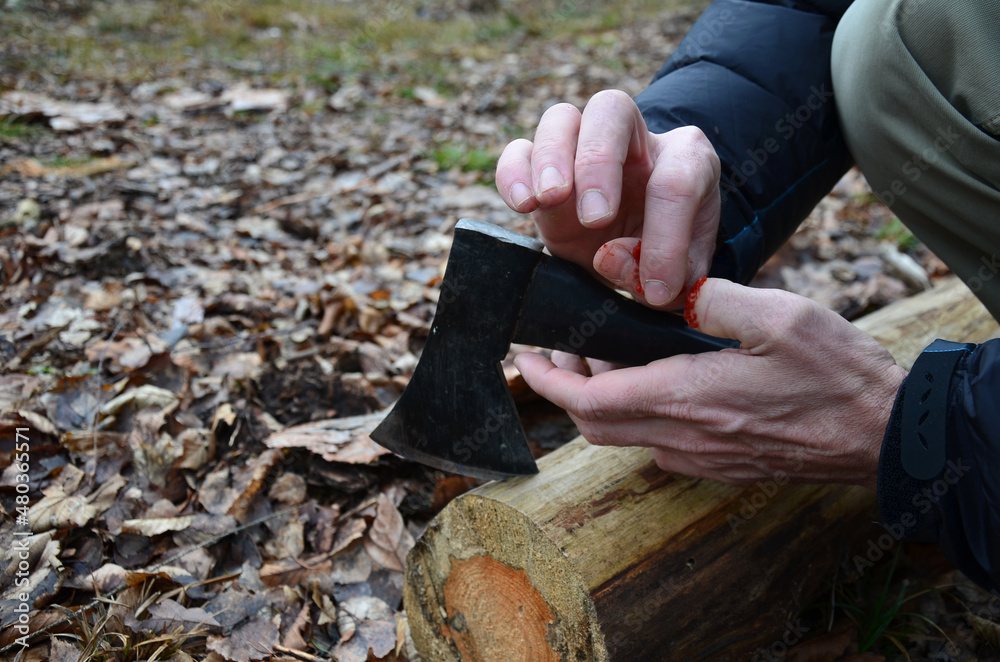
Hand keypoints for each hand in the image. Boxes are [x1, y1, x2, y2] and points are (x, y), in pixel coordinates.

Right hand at [496, 90, 721, 308]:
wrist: (640, 258)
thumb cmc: (671, 259)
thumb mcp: (686, 275)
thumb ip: (669, 272)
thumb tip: (609, 256)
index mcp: (686, 159)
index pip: (677, 181)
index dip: (666, 237)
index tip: (655, 287)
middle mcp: (633, 140)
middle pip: (612, 111)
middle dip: (599, 162)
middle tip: (594, 218)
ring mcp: (581, 150)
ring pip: (560, 118)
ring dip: (550, 158)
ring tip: (548, 200)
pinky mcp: (542, 173)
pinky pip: (518, 151)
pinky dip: (513, 173)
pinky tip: (522, 203)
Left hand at [512, 279, 907, 489]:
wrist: (887, 436)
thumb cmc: (838, 376)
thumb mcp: (778, 316)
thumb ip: (709, 296)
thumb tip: (658, 281)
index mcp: (686, 398)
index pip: (588, 399)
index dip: (547, 379)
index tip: (524, 358)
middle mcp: (683, 438)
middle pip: (595, 422)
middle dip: (567, 387)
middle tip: (563, 347)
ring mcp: (701, 458)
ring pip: (623, 435)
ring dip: (602, 399)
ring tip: (607, 352)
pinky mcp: (720, 464)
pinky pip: (656, 443)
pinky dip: (636, 413)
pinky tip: (656, 377)